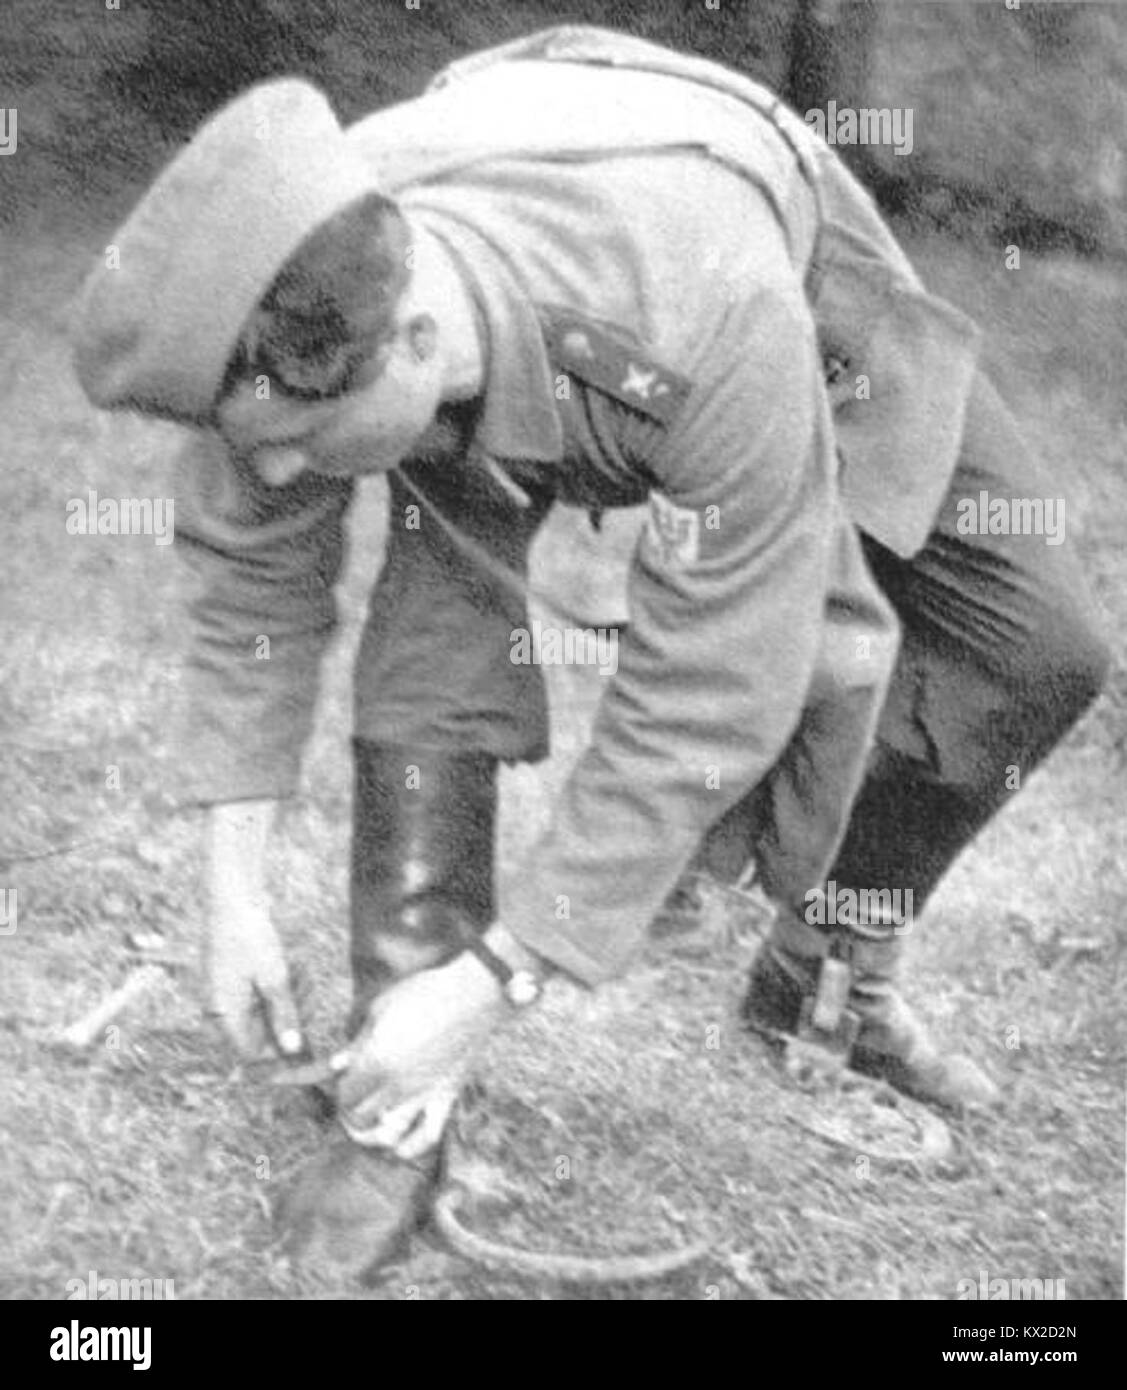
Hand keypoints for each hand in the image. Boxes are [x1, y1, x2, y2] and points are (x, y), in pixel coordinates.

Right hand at [204, 800, 305, 1059]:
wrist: (232, 898)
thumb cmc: (249, 936)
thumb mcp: (273, 977)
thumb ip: (284, 1015)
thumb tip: (293, 1050)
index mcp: (225, 1014)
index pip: (252, 1054)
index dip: (281, 1057)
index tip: (310, 1050)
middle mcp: (223, 1009)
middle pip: (261, 1035)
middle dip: (289, 1024)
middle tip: (308, 1001)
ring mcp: (229, 995)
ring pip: (266, 1015)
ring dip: (289, 1005)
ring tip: (303, 979)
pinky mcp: (238, 981)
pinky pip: (264, 998)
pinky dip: (282, 991)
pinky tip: (296, 972)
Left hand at [335, 951, 506, 1158]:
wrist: (471, 995)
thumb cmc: (424, 994)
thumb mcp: (382, 1008)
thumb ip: (358, 1041)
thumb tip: (337, 1063)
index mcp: (376, 1060)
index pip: (346, 1092)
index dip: (339, 1091)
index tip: (341, 1083)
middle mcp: (396, 1085)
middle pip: (361, 1116)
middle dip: (349, 1114)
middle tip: (348, 1106)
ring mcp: (422, 1095)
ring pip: (388, 1135)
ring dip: (370, 1138)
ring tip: (364, 1132)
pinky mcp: (445, 1097)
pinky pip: (428, 1135)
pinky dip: (411, 1148)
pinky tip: (399, 1148)